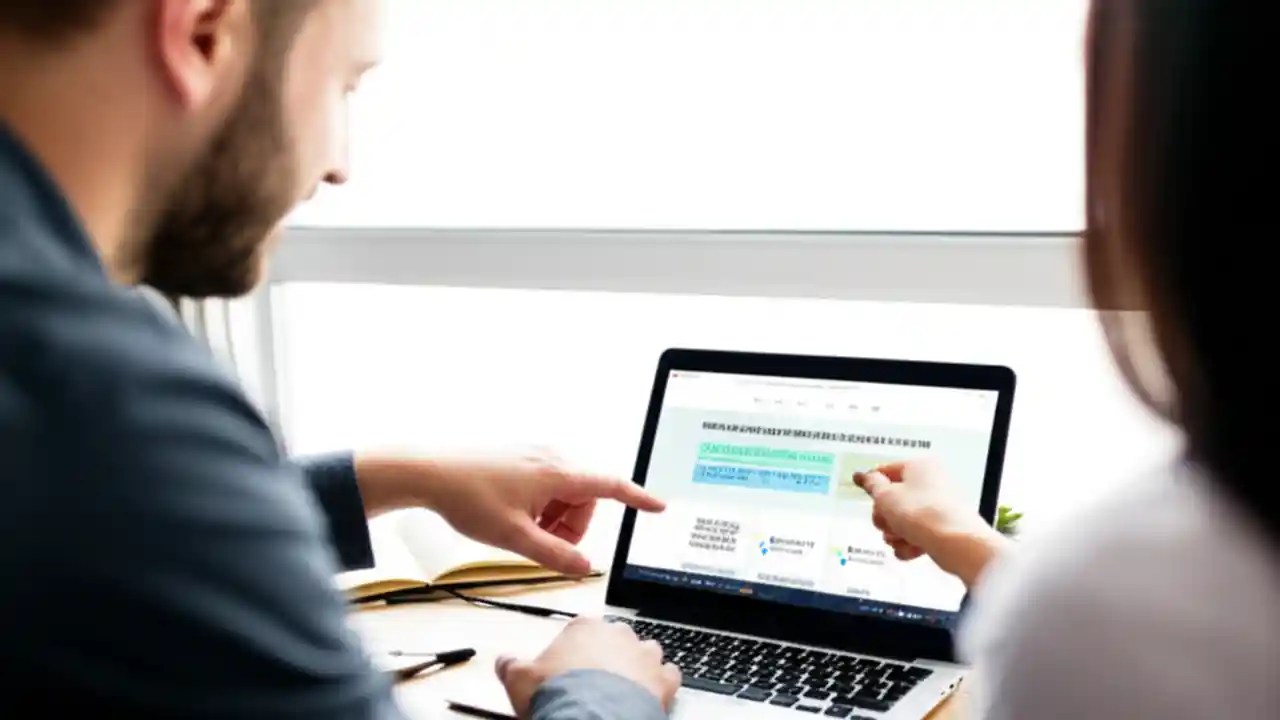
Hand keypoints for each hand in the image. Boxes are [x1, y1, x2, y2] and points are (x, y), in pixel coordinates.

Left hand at [357, 450, 664, 575]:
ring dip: (555, 518)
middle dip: (573, 525)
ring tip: (523, 531)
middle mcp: (552, 458)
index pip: (611, 486)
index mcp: (557, 473)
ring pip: (566, 494)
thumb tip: (585, 567)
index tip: (659, 506)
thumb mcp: (515, 538)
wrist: (429, 472)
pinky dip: (541, 507)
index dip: (638, 498)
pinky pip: (547, 486)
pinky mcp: (522, 458)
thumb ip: (554, 555)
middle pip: (586, 498)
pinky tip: (514, 517)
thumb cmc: (467, 497)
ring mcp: (536, 456)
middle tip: (543, 543)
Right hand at [496, 617, 680, 717]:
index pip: (580, 629)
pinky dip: (661, 684)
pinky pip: (668, 675)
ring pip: (645, 653)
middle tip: (594, 681)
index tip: (568, 666)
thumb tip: (502, 660)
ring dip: (637, 666)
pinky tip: (649, 695)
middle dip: (608, 655)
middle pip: (615, 639)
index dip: (574, 650)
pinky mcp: (664, 680)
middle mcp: (618, 635)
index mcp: (584, 628)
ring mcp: (644, 656)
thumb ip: (510, 665)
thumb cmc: (559, 696)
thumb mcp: (519, 679)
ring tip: (623, 688)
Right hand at [854, 459, 1007, 587]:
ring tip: (902, 537)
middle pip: (893, 498)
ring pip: (902, 520)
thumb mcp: (885, 496)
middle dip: (885, 516)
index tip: (862, 490)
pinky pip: (916, 534)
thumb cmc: (923, 514)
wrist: (957, 544)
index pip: (887, 470)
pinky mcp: (942, 528)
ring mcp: (938, 506)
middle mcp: (931, 483)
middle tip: (887, 521)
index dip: (873, 483)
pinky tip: (912, 548)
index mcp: (919, 466)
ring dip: (895, 533)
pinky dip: (910, 543)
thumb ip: (872, 485)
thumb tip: (866, 476)